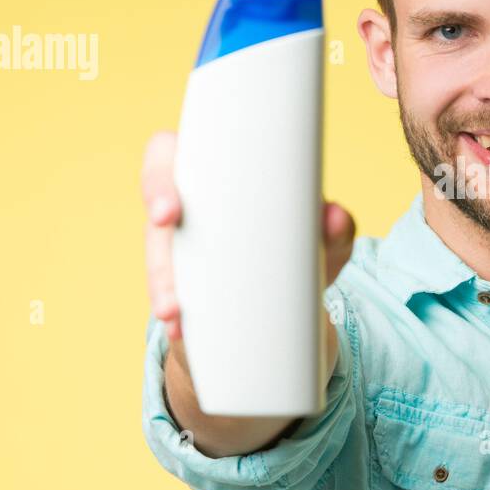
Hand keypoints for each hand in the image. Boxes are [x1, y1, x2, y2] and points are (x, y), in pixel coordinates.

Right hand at [142, 130, 355, 343]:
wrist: (295, 294)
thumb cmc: (301, 242)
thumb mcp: (321, 239)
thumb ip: (334, 228)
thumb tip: (335, 218)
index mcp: (212, 171)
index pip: (166, 158)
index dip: (157, 181)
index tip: (168, 213)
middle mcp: (188, 204)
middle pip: (154, 216)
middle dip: (156, 249)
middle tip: (172, 271)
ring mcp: (178, 245)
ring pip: (158, 261)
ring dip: (162, 289)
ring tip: (175, 316)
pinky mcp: (180, 283)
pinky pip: (167, 294)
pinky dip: (174, 315)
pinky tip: (178, 331)